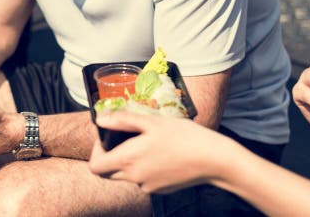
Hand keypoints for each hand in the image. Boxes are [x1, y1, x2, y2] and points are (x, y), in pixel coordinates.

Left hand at [88, 113, 220, 193]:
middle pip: (108, 172)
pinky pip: (144, 179)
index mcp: (128, 160)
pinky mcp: (161, 189)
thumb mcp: (151, 122)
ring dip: (129, 160)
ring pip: (127, 175)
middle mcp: (135, 178)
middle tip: (123, 138)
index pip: (95, 167)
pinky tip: (162, 152)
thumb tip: (100, 119)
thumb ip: (122, 120)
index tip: (107, 137)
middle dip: (110, 156)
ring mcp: (148, 186)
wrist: (214, 160)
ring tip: (148, 141)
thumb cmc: (183, 136)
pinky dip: (145, 167)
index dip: (96, 151)